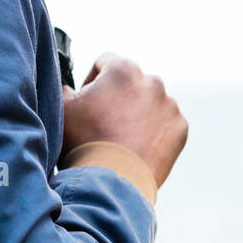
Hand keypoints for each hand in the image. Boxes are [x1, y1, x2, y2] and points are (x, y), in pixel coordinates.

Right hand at [61, 53, 187, 188]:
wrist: (112, 181)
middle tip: (103, 123)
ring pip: (150, 103)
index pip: (104, 62)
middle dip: (117, 97)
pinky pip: (165, 124)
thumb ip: (64, 86)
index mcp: (122, 70)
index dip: (91, 80)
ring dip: (137, 113)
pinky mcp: (180, 128)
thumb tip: (68, 86)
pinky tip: (136, 147)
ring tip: (120, 138)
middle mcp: (152, 81)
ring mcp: (170, 106)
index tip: (87, 102)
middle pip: (130, 83)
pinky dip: (153, 132)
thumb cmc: (84, 142)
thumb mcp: (62, 108)